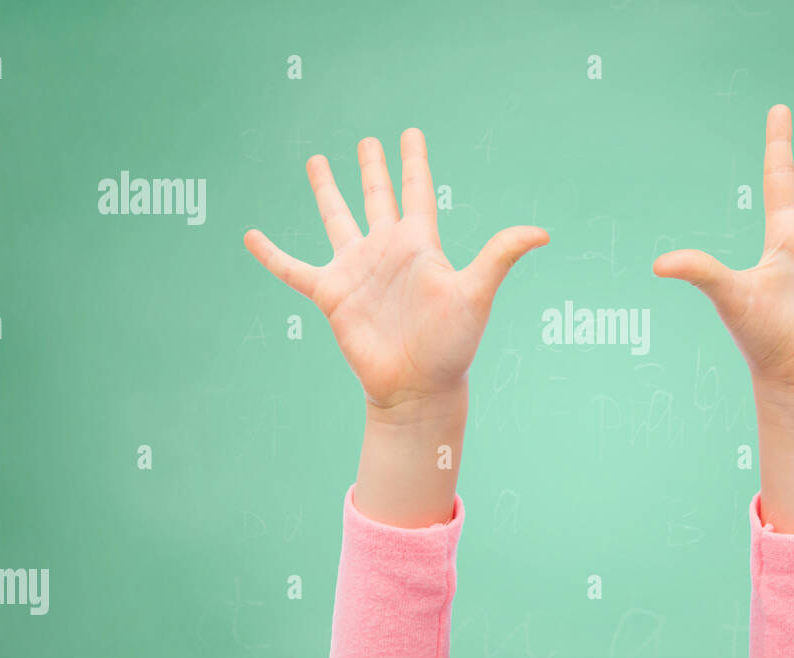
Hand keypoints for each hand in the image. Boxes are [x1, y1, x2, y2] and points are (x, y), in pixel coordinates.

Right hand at [244, 129, 548, 410]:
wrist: (417, 388)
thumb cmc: (452, 344)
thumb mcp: (475, 294)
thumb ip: (500, 257)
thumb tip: (543, 232)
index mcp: (420, 245)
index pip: (417, 191)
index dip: (413, 162)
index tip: (411, 133)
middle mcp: (387, 251)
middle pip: (378, 197)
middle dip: (374, 169)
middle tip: (369, 141)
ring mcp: (357, 270)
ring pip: (337, 219)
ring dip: (327, 191)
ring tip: (317, 161)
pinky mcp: (331, 295)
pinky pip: (292, 269)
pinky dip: (270, 253)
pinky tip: (250, 236)